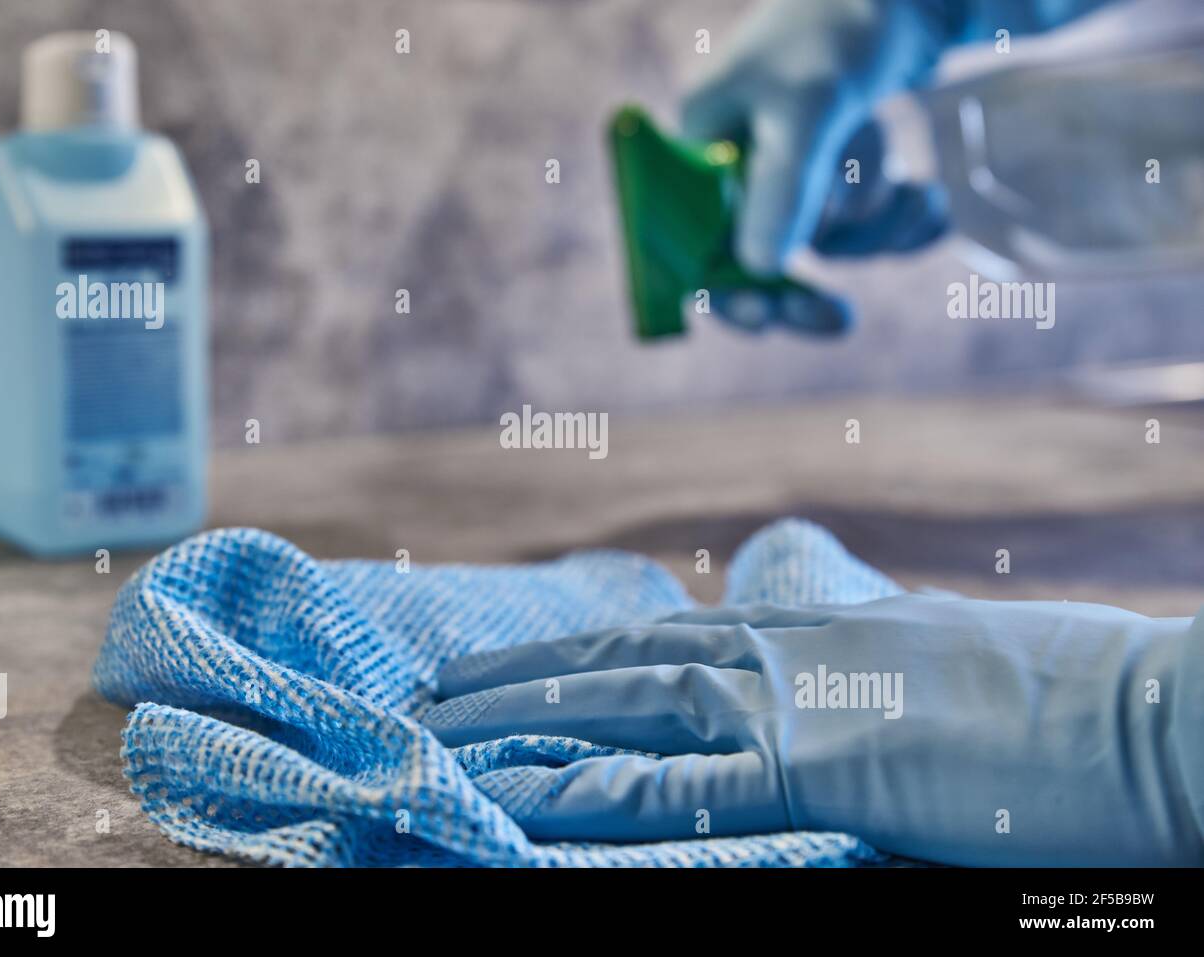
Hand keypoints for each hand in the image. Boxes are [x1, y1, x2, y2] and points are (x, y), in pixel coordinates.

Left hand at [426, 594, 1203, 865]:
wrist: (1145, 712)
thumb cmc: (1055, 699)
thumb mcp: (933, 663)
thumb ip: (854, 658)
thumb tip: (821, 667)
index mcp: (806, 626)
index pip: (656, 636)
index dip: (573, 654)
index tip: (506, 667)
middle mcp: (777, 648)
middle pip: (613, 659)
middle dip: (516, 681)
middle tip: (430, 696)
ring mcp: (790, 700)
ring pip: (618, 707)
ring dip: (519, 726)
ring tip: (432, 740)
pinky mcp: (816, 763)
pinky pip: (673, 787)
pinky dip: (584, 795)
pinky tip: (512, 805)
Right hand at [681, 0, 1114, 331]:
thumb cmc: (834, 32)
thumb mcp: (808, 104)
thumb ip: (781, 183)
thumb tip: (756, 268)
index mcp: (698, 150)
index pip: (691, 243)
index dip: (722, 287)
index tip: (765, 314)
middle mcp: (735, 170)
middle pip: (753, 266)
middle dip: (802, 288)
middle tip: (838, 320)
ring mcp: (788, 180)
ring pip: (824, 247)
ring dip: (872, 226)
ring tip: (902, 175)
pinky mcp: (838, 182)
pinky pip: (866, 233)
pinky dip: (903, 221)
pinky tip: (928, 195)